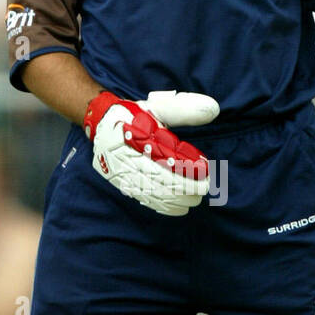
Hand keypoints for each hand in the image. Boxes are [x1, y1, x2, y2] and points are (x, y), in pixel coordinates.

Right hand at [84, 89, 219, 215]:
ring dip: (177, 200)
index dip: (186, 173)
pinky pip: (144, 199)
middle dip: (185, 190)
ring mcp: (122, 175)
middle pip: (160, 183)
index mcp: (134, 141)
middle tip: (203, 189)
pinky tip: (179, 208)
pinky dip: (164, 206)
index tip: (205, 175)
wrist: (101, 123)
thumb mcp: (157, 106)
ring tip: (194, 199)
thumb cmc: (134, 115)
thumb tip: (213, 109)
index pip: (166, 163)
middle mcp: (125, 161)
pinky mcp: (121, 183)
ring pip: (153, 194)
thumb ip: (184, 108)